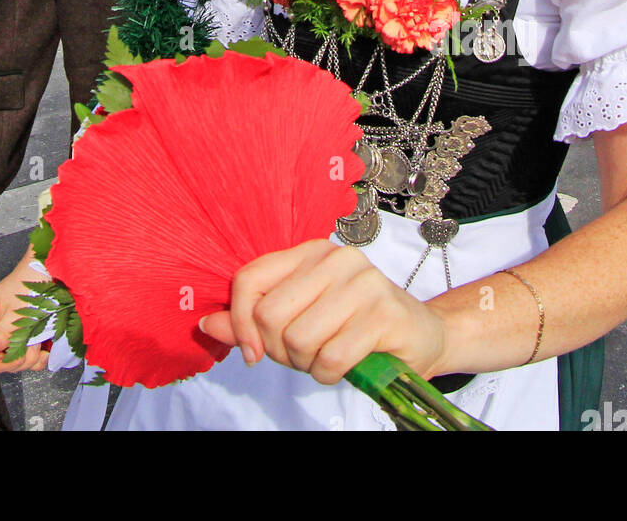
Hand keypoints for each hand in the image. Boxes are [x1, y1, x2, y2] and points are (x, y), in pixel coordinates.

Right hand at [0, 262, 50, 374]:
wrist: (51, 272)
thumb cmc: (30, 283)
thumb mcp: (16, 310)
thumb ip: (1, 333)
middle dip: (9, 359)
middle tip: (23, 345)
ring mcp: (7, 337)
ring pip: (9, 364)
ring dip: (26, 358)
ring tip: (36, 340)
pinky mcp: (23, 341)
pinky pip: (26, 362)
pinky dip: (37, 360)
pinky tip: (44, 349)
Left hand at [197, 240, 446, 385]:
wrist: (420, 334)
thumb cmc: (352, 326)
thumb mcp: (297, 319)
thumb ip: (251, 320)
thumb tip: (205, 324)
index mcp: (308, 252)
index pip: (250, 278)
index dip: (240, 322)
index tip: (251, 351)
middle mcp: (334, 258)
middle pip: (270, 314)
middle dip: (280, 350)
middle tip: (302, 355)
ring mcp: (362, 282)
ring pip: (299, 338)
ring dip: (307, 364)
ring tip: (326, 356)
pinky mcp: (383, 312)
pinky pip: (331, 358)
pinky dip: (330, 373)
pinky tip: (345, 363)